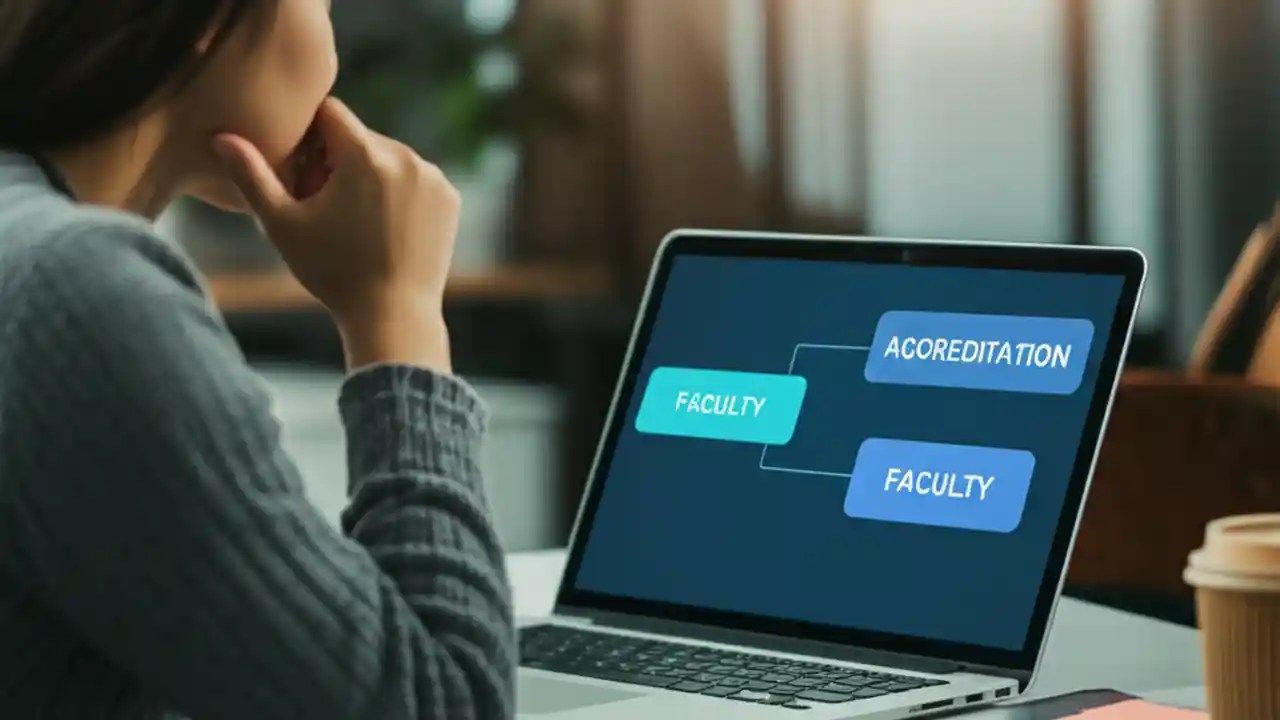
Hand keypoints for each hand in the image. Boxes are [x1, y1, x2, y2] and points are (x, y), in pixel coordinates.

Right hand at [211, 98, 459, 372]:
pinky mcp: (449, 198)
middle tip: (324, 205)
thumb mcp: (283, 224)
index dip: (310, 140)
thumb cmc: (333, 273)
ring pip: (388, 158)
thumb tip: (220, 138)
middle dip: (338, 160)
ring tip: (353, 221)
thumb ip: (252, 176)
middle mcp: (405, 156)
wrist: (393, 316)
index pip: (329, 114)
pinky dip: (398, 192)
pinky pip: (415, 179)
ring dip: (369, 176)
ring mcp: (432, 177)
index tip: (305, 175)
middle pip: (360, 138)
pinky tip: (383, 228)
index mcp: (365, 154)